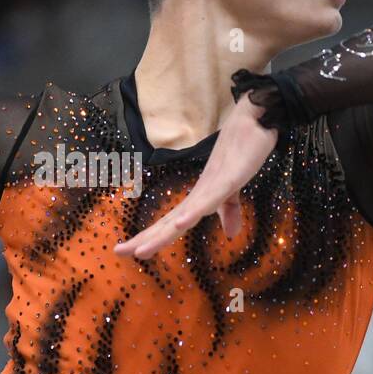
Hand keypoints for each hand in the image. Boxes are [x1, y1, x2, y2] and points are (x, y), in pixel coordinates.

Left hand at [114, 94, 278, 260]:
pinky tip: (178, 226)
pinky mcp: (226, 180)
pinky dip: (192, 213)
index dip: (151, 236)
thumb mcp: (233, 188)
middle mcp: (198, 193)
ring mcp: (210, 186)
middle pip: (167, 222)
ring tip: (140, 250)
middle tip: (118, 252)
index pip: (169, 222)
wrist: (254, 121)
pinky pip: (208, 200)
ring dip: (161, 234)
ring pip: (181, 216)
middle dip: (144, 238)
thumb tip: (231, 234)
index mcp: (198, 198)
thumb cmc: (240, 152)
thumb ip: (229, 210)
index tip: (129, 250)